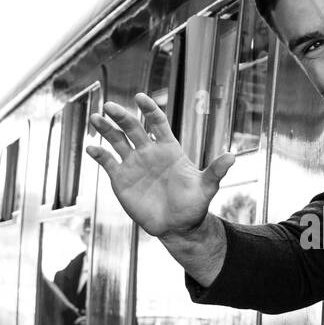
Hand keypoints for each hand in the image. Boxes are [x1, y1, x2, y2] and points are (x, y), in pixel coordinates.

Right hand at [86, 95, 234, 238]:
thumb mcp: (206, 188)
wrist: (177, 226)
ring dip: (106, 128)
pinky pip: (107, 162)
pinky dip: (99, 154)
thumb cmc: (193, 205)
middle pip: (133, 128)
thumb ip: (215, 171)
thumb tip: (232, 156)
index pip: (157, 123)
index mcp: (168, 149)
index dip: (149, 110)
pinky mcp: (121, 179)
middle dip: (122, 116)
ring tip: (95, 117)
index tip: (141, 98)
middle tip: (110, 107)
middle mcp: (148, 152)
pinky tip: (91, 148)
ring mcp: (133, 164)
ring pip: (117, 141)